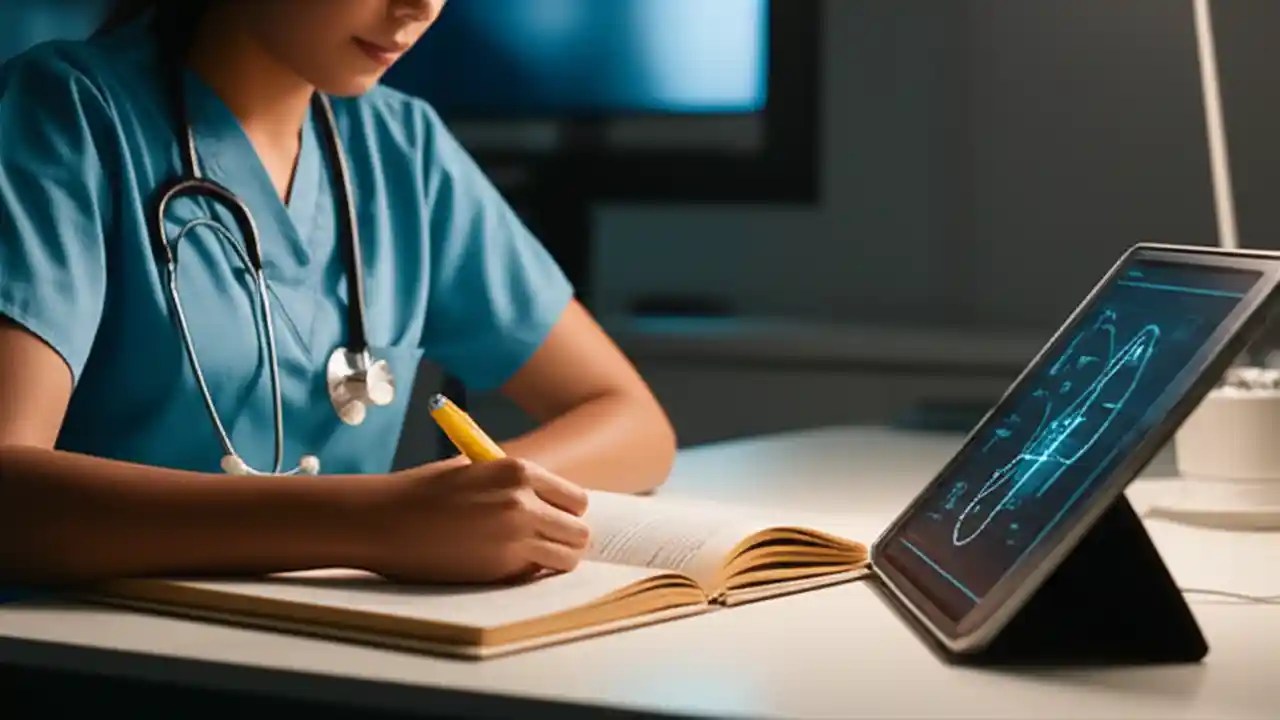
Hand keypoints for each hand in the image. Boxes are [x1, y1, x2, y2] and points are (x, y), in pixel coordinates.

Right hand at [363, 457, 590, 583]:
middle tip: (545, 542)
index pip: (577, 498)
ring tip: (531, 558)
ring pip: (569, 558)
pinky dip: (531, 574)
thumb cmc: (424, 492)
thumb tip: (544, 501)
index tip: (553, 518)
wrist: (383, 520)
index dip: (566, 511)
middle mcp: (525, 503)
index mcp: (519, 472)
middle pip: (580, 531)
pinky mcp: (500, 569)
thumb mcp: (475, 470)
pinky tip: (506, 566)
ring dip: (555, 560)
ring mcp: (515, 539)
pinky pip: (537, 575)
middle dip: (566, 538)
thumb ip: (513, 484)